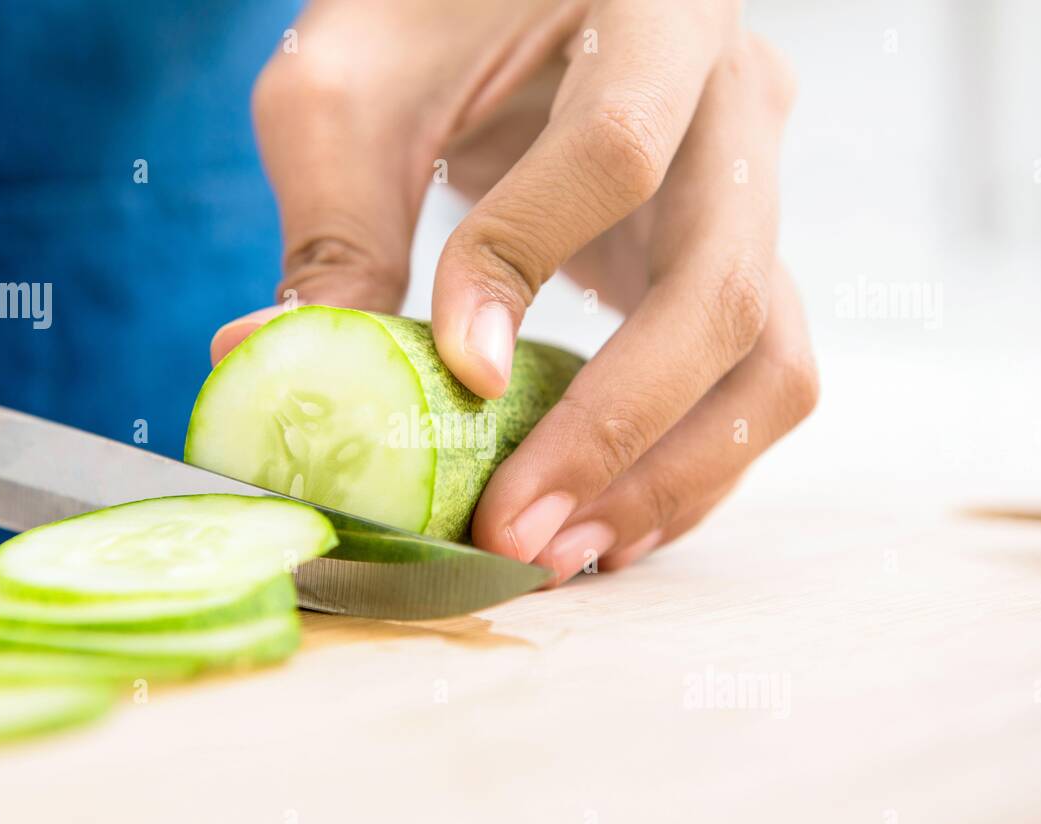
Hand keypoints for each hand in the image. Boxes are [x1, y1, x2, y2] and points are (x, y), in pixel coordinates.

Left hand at [214, 0, 817, 582]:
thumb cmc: (428, 12)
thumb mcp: (352, 84)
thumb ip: (331, 219)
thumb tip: (271, 364)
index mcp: (650, 13)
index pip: (613, 154)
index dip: (529, 269)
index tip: (456, 373)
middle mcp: (735, 104)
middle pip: (725, 293)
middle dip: (617, 434)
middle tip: (517, 533)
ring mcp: (756, 191)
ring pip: (768, 363)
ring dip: (669, 478)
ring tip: (560, 553)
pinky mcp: (740, 261)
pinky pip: (751, 384)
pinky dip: (684, 468)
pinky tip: (602, 523)